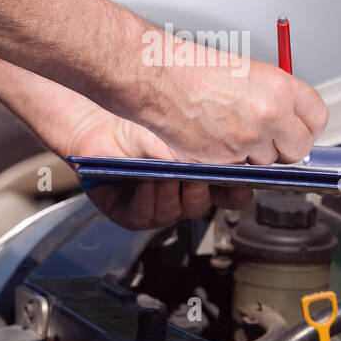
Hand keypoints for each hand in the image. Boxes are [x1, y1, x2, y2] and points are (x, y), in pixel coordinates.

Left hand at [64, 105, 252, 229]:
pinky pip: (143, 214)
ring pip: (172, 211)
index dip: (236, 194)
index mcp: (202, 179)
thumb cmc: (143, 126)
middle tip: (194, 175)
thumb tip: (229, 158)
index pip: (230, 196)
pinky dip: (145, 197)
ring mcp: (157, 208)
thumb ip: (204, 149)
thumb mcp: (179, 133)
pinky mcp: (130, 214)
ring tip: (164, 174)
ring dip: (168, 192)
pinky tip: (145, 181)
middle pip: (200, 205)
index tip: (238, 186)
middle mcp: (181, 197)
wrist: (103, 126)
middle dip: (197, 190)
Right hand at [140, 50, 328, 164]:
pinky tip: (217, 137)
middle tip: (268, 137)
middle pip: (300, 148)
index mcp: (282, 88)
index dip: (307, 126)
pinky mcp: (229, 159)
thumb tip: (291, 123)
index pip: (318, 118)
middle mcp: (272, 115)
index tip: (299, 129)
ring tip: (232, 129)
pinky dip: (232, 160)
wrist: (163, 79)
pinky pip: (242, 168)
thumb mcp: (251, 74)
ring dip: (255, 155)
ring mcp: (250, 139)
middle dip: (286, 147)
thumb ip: (277, 99)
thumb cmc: (199, 71)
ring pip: (269, 163)